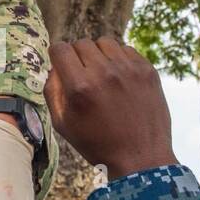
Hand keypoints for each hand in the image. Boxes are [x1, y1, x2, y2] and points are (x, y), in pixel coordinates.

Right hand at [43, 37, 174, 179]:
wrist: (140, 157)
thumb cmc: (97, 144)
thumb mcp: (62, 124)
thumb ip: (52, 91)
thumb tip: (54, 67)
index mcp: (80, 87)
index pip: (60, 49)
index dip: (57, 56)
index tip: (62, 65)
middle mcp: (104, 72)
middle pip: (81, 43)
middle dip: (77, 56)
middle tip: (83, 76)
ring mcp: (128, 69)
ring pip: (104, 42)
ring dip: (98, 54)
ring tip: (102, 74)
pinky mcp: (147, 70)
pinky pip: (126, 49)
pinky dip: (119, 59)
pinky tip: (119, 78)